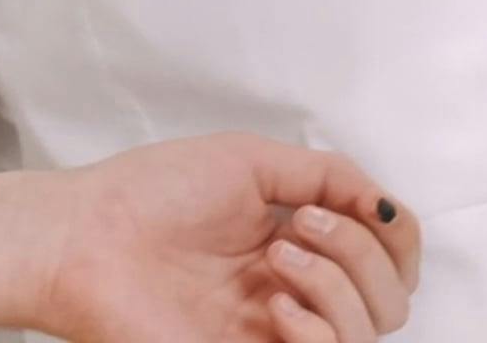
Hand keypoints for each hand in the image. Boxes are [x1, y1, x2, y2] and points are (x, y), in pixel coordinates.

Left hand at [30, 133, 422, 342]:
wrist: (85, 239)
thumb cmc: (151, 193)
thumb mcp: (249, 160)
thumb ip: (328, 174)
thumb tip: (389, 205)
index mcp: (298, 242)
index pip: (391, 259)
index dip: (401, 239)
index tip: (371, 208)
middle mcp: (296, 290)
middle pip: (391, 299)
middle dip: (362, 253)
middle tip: (297, 224)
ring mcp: (276, 331)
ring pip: (369, 331)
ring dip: (338, 285)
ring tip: (278, 257)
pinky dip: (317, 330)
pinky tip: (274, 305)